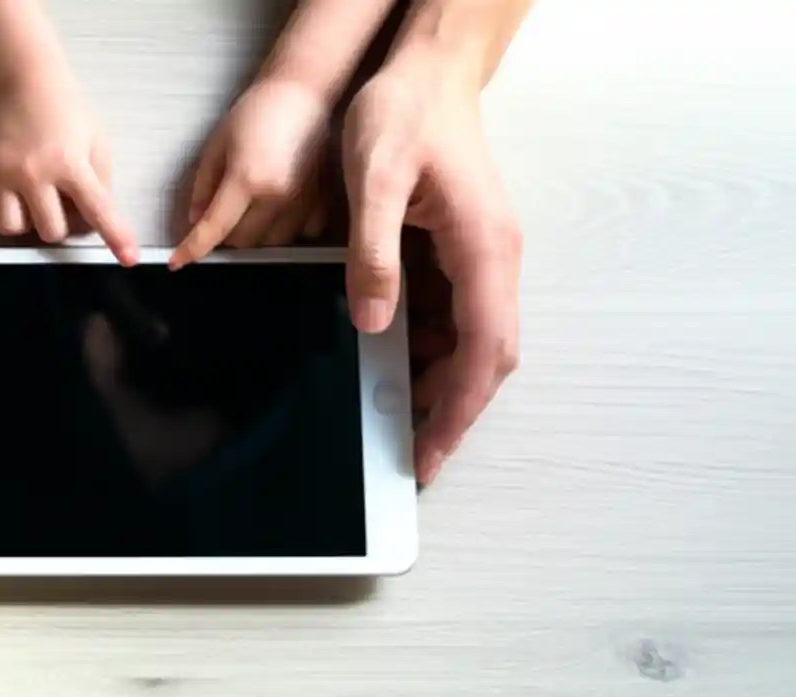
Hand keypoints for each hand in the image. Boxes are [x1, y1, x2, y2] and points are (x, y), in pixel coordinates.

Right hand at [0, 78, 137, 264]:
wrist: (23, 82)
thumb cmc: (67, 111)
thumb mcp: (97, 141)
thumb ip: (100, 181)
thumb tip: (96, 219)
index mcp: (70, 163)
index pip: (98, 210)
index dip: (116, 237)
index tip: (130, 258)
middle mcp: (34, 173)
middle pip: (51, 231)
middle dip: (61, 223)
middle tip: (61, 200)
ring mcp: (2, 174)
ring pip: (12, 228)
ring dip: (28, 221)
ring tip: (33, 199)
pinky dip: (0, 209)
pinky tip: (10, 190)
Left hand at [171, 79, 328, 269]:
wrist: (302, 94)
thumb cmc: (256, 112)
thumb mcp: (217, 144)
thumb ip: (203, 185)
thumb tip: (195, 219)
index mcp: (247, 179)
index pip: (214, 228)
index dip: (192, 249)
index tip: (177, 261)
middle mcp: (277, 197)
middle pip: (241, 242)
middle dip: (224, 234)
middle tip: (220, 210)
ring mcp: (302, 202)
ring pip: (269, 243)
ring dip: (253, 234)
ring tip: (249, 206)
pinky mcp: (319, 202)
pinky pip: (298, 234)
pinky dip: (283, 228)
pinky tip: (277, 206)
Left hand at [342, 58, 521, 484]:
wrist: (427, 70)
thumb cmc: (405, 113)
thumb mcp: (373, 179)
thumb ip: (372, 253)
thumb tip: (373, 323)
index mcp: (483, 248)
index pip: (483, 351)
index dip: (458, 410)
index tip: (431, 454)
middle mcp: (495, 259)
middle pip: (488, 357)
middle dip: (453, 409)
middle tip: (412, 453)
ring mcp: (483, 255)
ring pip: (473, 340)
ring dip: (438, 378)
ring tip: (390, 409)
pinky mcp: (463, 249)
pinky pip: (454, 313)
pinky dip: (428, 344)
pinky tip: (389, 353)